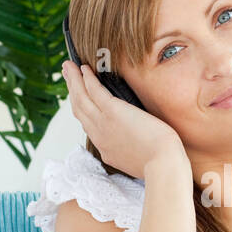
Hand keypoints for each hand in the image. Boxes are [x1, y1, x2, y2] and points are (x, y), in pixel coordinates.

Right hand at [62, 60, 186, 180]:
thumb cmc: (160, 162)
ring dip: (73, 80)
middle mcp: (99, 136)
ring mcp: (103, 124)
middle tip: (68, 75)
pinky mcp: (112, 112)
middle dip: (72, 90)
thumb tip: (135, 136)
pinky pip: (94, 91)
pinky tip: (84, 69)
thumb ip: (131, 148)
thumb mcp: (138, 158)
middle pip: (79, 110)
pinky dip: (87, 79)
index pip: (88, 125)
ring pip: (81, 98)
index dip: (81, 109)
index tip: (79, 97)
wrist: (163, 165)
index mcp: (106, 149)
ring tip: (68, 66)